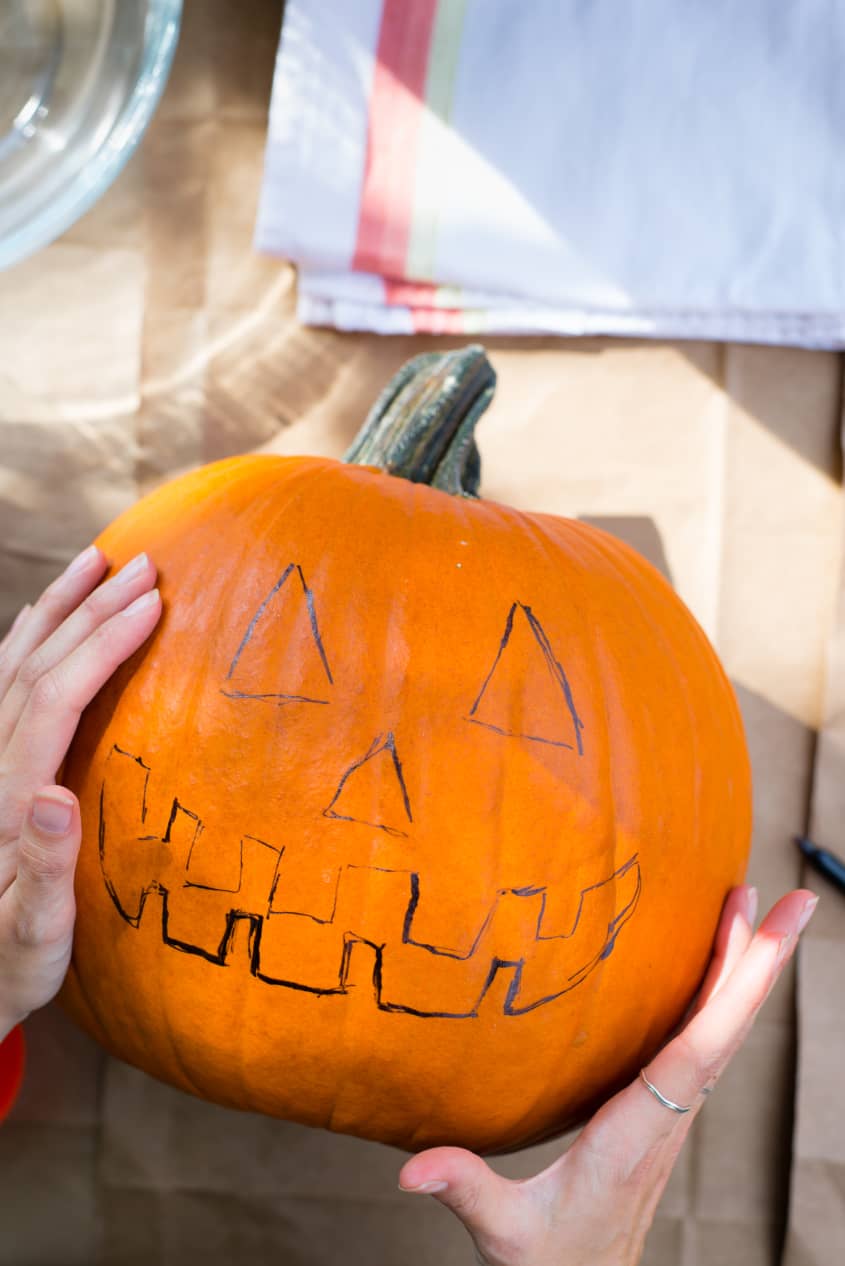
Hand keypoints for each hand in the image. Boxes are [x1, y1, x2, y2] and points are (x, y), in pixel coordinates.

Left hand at [0, 547, 159, 1039]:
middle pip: (37, 666)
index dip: (104, 644)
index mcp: (6, 801)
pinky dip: (29, 638)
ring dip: (58, 608)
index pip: (55, 699)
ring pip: (14, 663)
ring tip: (97, 560)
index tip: (154, 603)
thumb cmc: (5, 965)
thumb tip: (52, 796)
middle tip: (147, 564)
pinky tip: (48, 617)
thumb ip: (41, 871)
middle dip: (92, 609)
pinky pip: (2, 683)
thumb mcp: (32, 940)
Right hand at [398, 884, 817, 1265]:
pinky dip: (719, 993)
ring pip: (722, 1028)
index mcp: (637, 1130)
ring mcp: (673, 1110)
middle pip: (727, 1027)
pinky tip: (718, 961)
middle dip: (760, 960)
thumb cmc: (552, 1262)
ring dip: (743, 967)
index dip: (735, 989)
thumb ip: (465, 1188)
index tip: (765, 934)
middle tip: (790, 901)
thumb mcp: (506, 1229)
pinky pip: (704, 1038)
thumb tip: (412, 1170)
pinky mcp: (664, 1108)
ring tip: (754, 905)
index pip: (698, 1050)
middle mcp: (669, 1114)